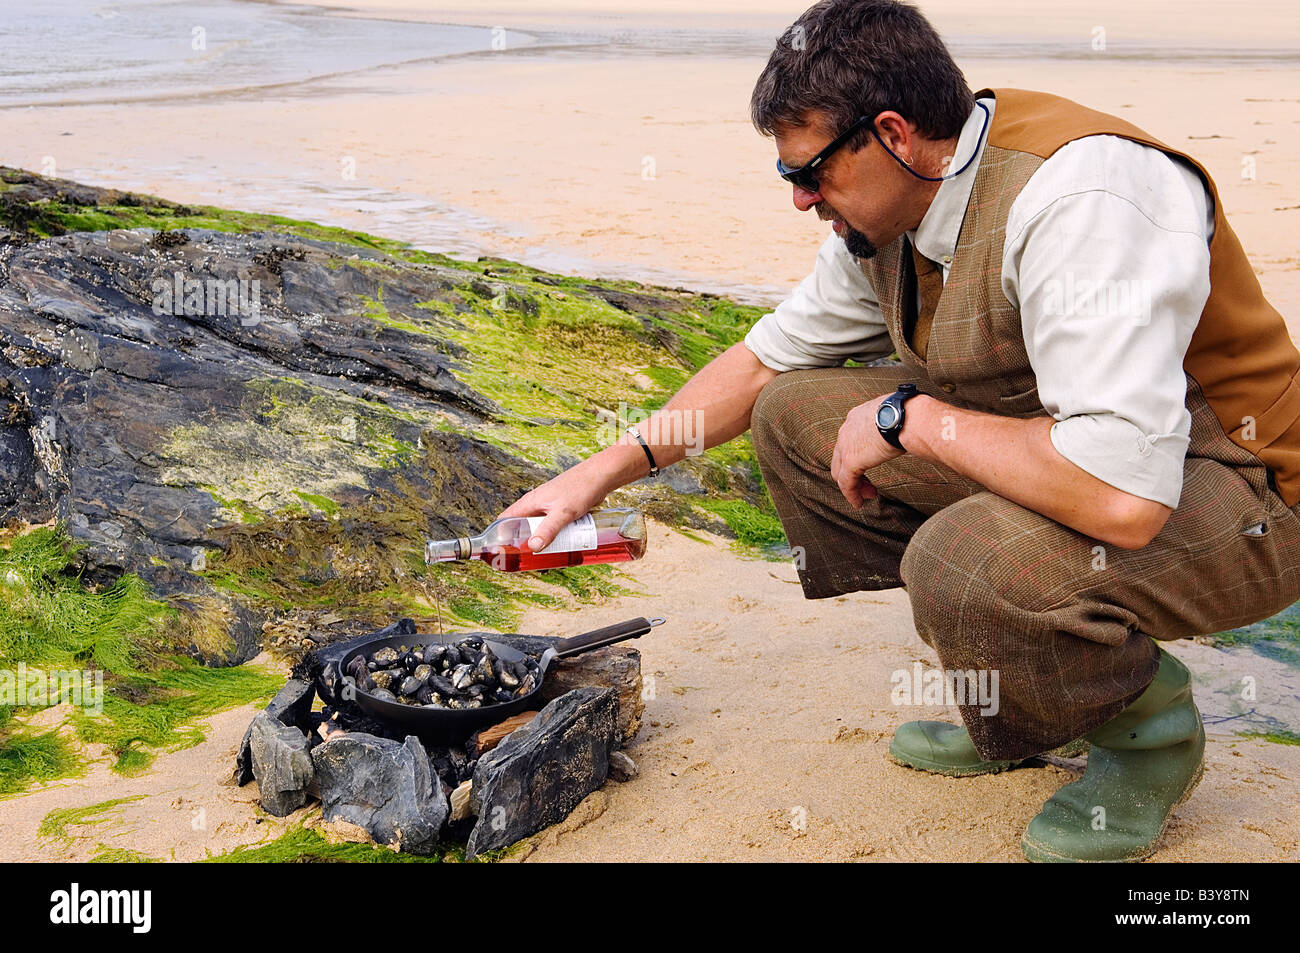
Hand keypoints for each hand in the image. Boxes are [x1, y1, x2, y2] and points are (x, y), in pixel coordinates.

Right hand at [496, 464, 610, 551]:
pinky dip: (552, 537)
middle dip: (522, 544)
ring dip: (539, 542)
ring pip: (537, 528)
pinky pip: (551, 527)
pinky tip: (560, 546)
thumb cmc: (580, 488)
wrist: (600, 477)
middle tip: (527, 561)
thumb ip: (548, 530)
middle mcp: (536, 505)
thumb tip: (533, 547)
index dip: (499, 536)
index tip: (502, 552)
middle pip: (521, 528)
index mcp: (529, 503)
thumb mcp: (562, 513)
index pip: (504, 520)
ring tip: (545, 557)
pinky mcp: (560, 511)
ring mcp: (548, 508)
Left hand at [830, 394, 905, 507]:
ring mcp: (846, 445)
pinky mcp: (850, 461)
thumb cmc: (910, 414)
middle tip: (869, 485)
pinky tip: (858, 503)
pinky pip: (846, 483)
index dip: (860, 456)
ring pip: (841, 472)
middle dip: (855, 473)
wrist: (906, 416)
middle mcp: (847, 429)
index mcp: (857, 417)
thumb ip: (892, 426)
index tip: (871, 464)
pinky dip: (851, 495)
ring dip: (854, 486)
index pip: (850, 440)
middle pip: (841, 457)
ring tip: (868, 495)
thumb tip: (906, 430)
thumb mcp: (895, 416)